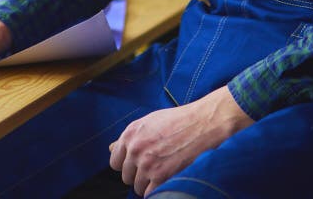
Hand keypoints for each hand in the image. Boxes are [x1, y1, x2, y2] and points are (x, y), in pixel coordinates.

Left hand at [109, 86, 253, 195]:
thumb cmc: (176, 121)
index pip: (115, 162)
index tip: (135, 165)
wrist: (201, 124)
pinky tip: (164, 182)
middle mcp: (135, 150)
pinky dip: (156, 191)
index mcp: (129, 135)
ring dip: (147, 184)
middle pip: (126, 176)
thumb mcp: (147, 122)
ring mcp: (147, 164)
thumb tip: (111, 148)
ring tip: (160, 175)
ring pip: (137, 186)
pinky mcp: (161, 176)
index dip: (125, 165)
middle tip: (151, 169)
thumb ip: (128, 137)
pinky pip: (149, 194)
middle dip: (137, 175)